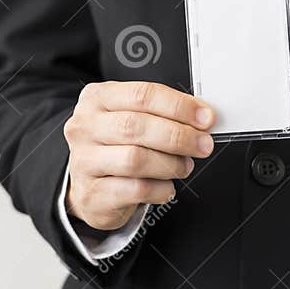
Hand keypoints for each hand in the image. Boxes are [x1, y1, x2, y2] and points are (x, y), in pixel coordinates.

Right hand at [63, 81, 214, 230]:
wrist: (87, 186)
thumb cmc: (114, 147)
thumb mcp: (130, 118)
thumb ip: (160, 113)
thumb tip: (201, 117)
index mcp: (97, 99)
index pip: (141, 95)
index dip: (179, 106)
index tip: (205, 117)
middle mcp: (85, 127)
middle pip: (137, 126)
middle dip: (179, 136)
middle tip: (202, 144)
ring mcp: (85, 161)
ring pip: (136, 159)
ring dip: (171, 163)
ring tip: (184, 166)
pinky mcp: (93, 193)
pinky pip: (136, 189)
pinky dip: (161, 189)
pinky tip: (166, 186)